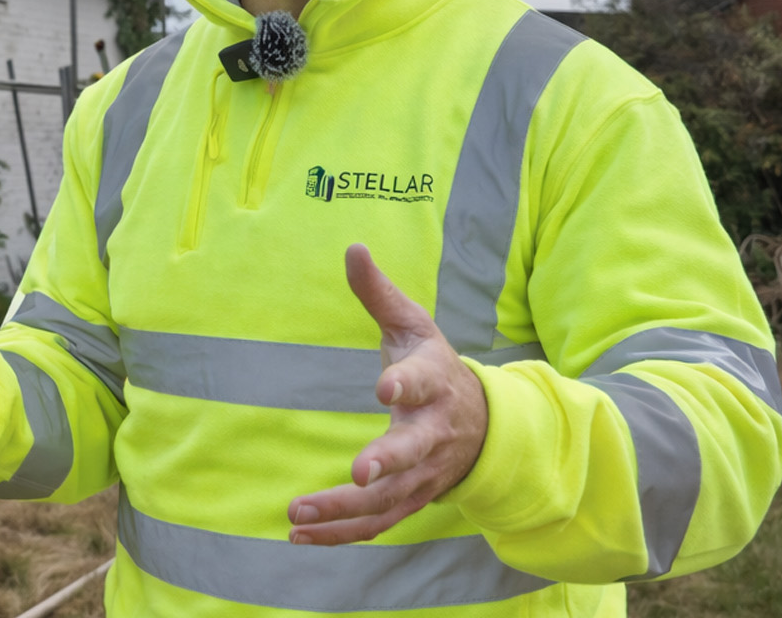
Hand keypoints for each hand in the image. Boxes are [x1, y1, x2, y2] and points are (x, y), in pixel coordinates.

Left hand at [287, 243, 489, 544]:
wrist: (484, 425)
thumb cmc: (435, 367)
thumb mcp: (414, 326)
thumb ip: (379, 293)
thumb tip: (353, 248)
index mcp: (434, 383)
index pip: (422, 380)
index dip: (405, 383)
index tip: (384, 387)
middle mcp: (433, 432)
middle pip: (414, 451)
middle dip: (388, 463)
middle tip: (358, 471)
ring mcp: (424, 473)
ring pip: (389, 499)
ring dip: (345, 510)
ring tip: (297, 514)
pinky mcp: (409, 499)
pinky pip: (376, 523)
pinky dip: (341, 533)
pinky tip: (299, 534)